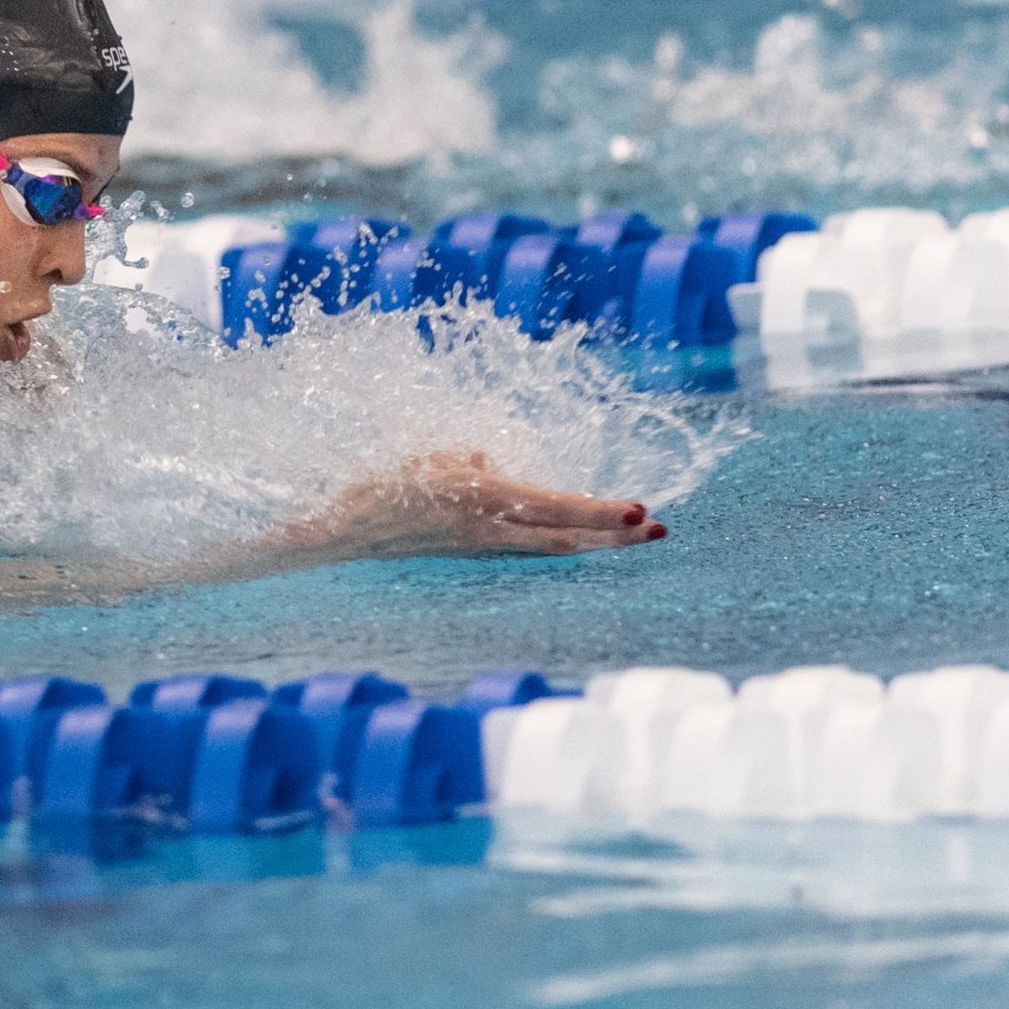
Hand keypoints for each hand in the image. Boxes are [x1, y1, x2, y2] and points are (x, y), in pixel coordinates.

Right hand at [312, 451, 667, 560]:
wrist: (346, 532)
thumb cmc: (383, 486)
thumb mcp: (430, 456)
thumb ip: (469, 460)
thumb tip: (493, 465)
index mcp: (482, 497)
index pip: (557, 506)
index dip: (601, 510)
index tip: (642, 508)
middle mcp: (490, 528)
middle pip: (567, 537)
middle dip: (617, 535)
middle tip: (662, 529)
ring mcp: (484, 546)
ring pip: (553, 547)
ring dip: (597, 541)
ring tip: (636, 535)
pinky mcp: (475, 552)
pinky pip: (529, 546)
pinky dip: (563, 542)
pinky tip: (582, 538)